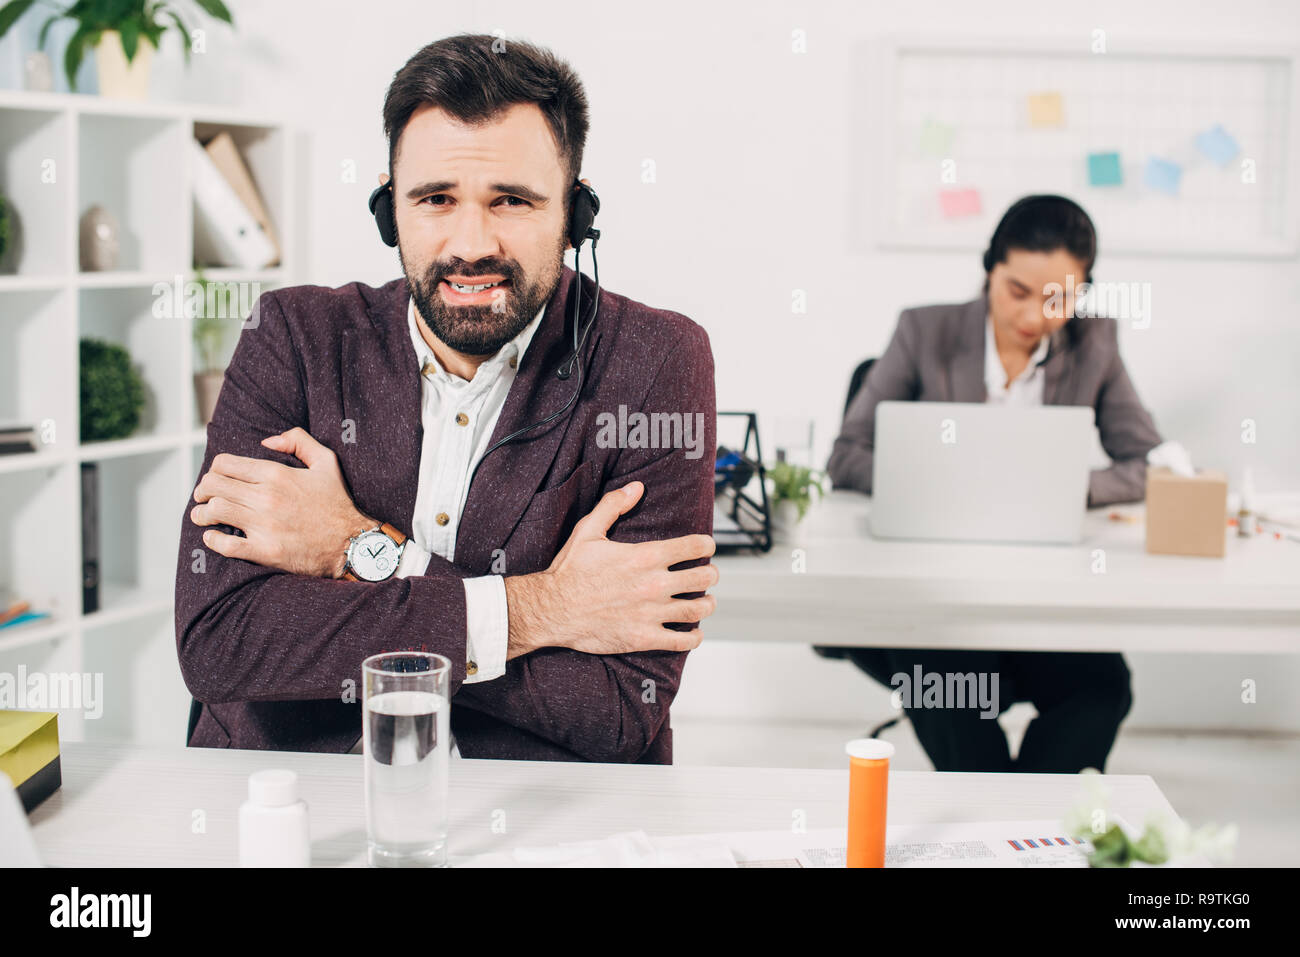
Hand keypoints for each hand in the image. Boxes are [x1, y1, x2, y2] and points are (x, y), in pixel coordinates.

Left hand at [191, 427, 374, 577]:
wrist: (352, 543)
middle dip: (202, 489)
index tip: (216, 477)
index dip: (214, 469)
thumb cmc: (338, 503)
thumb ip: (298, 441)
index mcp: (276, 474)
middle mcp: (266, 498)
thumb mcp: (327, 462)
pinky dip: (212, 540)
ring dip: (202, 513)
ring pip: (214, 511)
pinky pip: (226, 545)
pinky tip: (213, 536)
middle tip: (203, 496)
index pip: (225, 464)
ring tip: (202, 515)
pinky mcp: (265, 551)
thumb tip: (266, 441)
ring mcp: (264, 525)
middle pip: (213, 486)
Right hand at [504, 481, 717, 656]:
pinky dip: (694, 637)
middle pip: (703, 578)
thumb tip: (636, 487)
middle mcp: (654, 585)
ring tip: (706, 601)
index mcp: (645, 557)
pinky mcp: (644, 638)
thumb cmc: (569, 570)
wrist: (552, 609)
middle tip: (709, 575)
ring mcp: (651, 613)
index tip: (706, 547)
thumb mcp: (588, 530)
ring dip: (707, 604)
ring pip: (698, 609)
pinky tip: (694, 632)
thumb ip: (613, 505)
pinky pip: (682, 640)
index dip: (707, 545)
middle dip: (711, 574)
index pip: (695, 547)